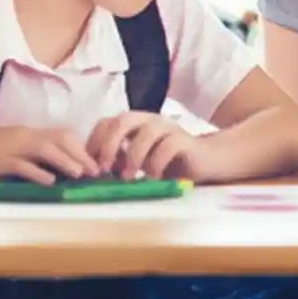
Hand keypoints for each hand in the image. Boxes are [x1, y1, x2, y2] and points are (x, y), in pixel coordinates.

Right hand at [0, 126, 100, 185]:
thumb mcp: (6, 151)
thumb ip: (28, 157)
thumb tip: (52, 171)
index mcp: (24, 133)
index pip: (60, 134)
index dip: (79, 147)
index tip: (92, 163)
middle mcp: (20, 135)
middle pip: (58, 138)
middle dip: (79, 153)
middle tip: (93, 171)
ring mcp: (9, 147)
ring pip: (45, 148)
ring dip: (65, 161)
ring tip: (79, 175)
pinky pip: (22, 165)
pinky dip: (38, 173)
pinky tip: (50, 182)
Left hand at [86, 111, 210, 179]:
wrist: (207, 160)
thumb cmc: (168, 161)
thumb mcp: (138, 161)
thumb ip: (120, 159)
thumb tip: (95, 169)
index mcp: (134, 123)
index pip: (107, 122)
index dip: (94, 142)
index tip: (90, 166)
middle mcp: (149, 120)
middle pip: (123, 120)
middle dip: (110, 145)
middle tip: (105, 169)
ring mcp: (168, 128)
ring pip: (147, 132)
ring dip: (133, 156)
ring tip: (129, 178)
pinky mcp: (185, 140)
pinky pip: (168, 146)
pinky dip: (156, 163)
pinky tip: (153, 178)